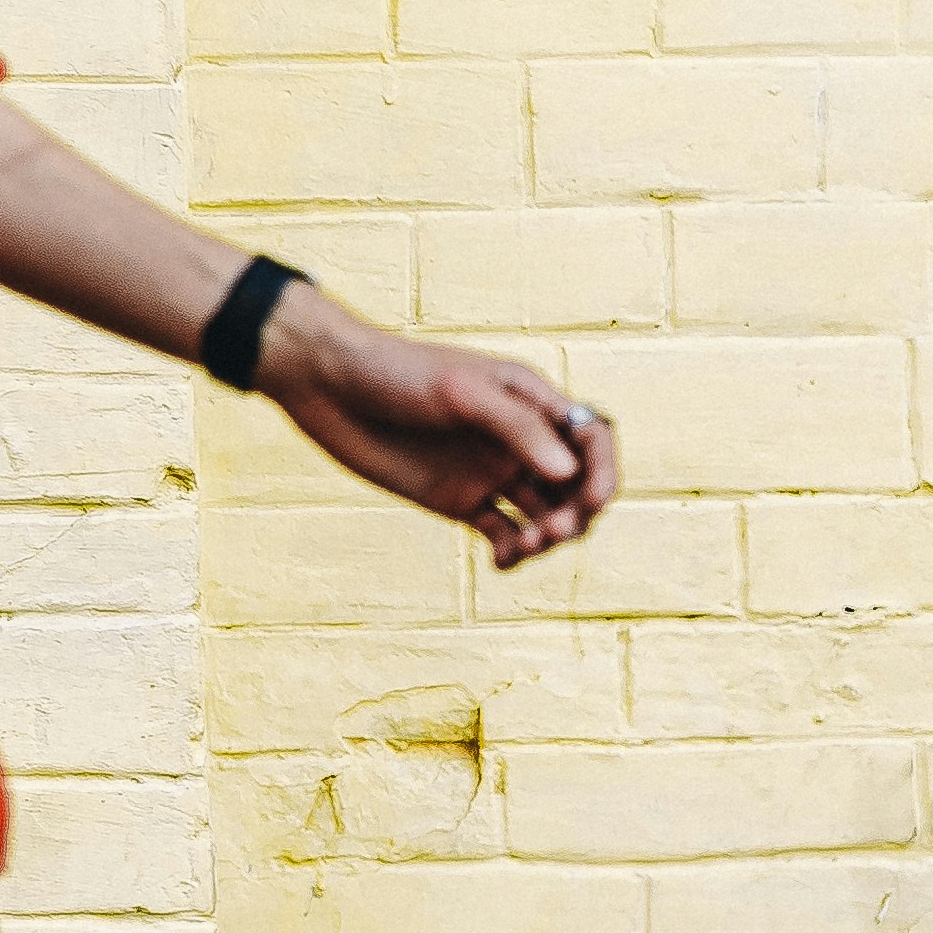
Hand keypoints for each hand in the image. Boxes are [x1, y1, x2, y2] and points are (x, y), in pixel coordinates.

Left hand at [258, 285, 619, 569]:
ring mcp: (490, 471)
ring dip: (548, 537)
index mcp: (529, 400)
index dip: (602, 471)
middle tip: (550, 532)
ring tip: (524, 547)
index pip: (591, 437)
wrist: (330, 386)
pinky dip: (514, 552)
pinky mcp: (460, 501)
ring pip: (544, 515)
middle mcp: (518, 439)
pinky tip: (502, 560)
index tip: (591, 501)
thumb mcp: (459, 392)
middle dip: (576, 513)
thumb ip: (516, 428)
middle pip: (575, 485)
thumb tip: (569, 472)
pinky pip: (505, 534)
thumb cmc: (396, 372)